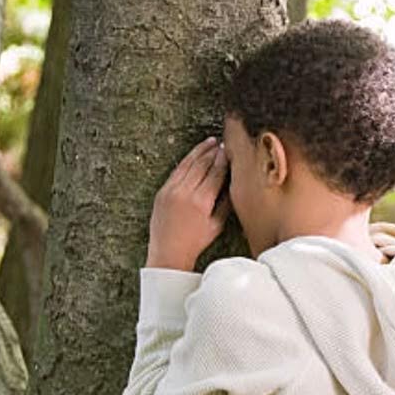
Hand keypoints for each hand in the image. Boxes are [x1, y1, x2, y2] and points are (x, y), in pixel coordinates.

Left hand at [146, 137, 230, 270]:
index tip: (231, 151)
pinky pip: (177, 170)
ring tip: (210, 142)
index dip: (224, 160)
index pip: (216, 173)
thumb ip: (225, 201)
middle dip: (214, 152)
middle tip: (223, 143)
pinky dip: (187, 160)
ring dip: (200, 151)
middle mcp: (185, 193)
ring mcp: (171, 191)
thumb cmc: (196, 242)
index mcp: (201, 201)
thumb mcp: (217, 224)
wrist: (168, 252)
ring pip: (188, 163)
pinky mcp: (162, 191)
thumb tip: (232, 181)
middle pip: (202, 164)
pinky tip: (194, 154)